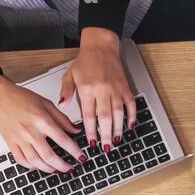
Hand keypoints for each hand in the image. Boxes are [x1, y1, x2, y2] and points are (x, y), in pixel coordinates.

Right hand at [0, 70, 84, 172]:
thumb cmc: (21, 98)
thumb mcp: (46, 103)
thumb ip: (62, 118)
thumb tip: (75, 131)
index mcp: (42, 120)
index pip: (63, 140)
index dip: (74, 151)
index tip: (81, 156)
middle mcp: (30, 131)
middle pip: (50, 156)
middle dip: (63, 165)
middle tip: (70, 168)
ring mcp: (19, 139)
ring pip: (36, 162)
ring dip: (49, 169)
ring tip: (57, 170)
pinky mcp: (11, 144)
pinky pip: (22, 161)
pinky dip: (32, 166)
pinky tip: (39, 165)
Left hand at [60, 27, 136, 151]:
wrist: (101, 46)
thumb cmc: (85, 61)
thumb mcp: (70, 74)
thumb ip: (66, 91)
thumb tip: (62, 105)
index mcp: (87, 89)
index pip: (89, 115)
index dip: (91, 131)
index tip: (91, 142)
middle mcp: (102, 90)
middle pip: (105, 118)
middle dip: (106, 135)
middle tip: (107, 148)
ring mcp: (115, 89)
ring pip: (119, 113)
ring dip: (119, 129)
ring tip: (117, 141)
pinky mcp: (124, 86)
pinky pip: (131, 103)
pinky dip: (132, 115)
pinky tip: (130, 125)